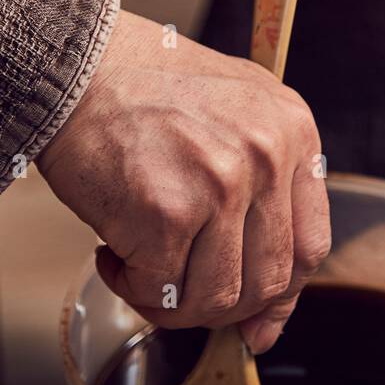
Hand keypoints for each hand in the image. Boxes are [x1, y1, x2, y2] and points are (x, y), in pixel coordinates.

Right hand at [37, 10, 329, 352]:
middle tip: (178, 290)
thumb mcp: (231, 114)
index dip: (281, 295)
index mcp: (293, 130)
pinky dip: (132, 287)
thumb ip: (260, 198)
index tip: (256, 317)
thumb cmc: (142, 89)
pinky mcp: (169, 213)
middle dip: (220, 305)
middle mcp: (268, 156)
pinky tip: (113, 254)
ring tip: (140, 269)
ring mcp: (222, 185)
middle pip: (268, 281)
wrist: (73, 66)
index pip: (311, 245)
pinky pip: (162, 292)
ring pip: (217, 297)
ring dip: (174, 302)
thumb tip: (267, 316)